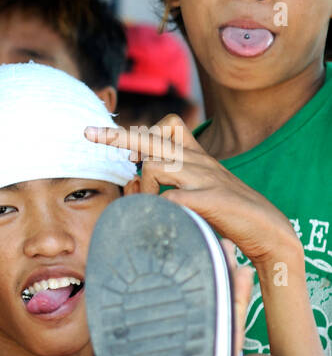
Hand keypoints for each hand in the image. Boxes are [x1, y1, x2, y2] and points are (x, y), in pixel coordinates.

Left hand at [86, 115, 298, 268]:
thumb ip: (170, 175)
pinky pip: (170, 198)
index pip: (166, 126)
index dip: (135, 129)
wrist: (268, 229)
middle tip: (87, 133)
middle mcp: (197, 161)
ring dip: (144, 186)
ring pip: (156, 166)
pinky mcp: (210, 198)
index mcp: (195, 156)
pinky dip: (157, 207)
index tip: (102, 135)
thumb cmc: (226, 210)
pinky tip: (160, 217)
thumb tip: (134, 175)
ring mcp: (204, 178)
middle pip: (152, 138)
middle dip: (116, 136)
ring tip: (151, 204)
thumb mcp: (197, 184)